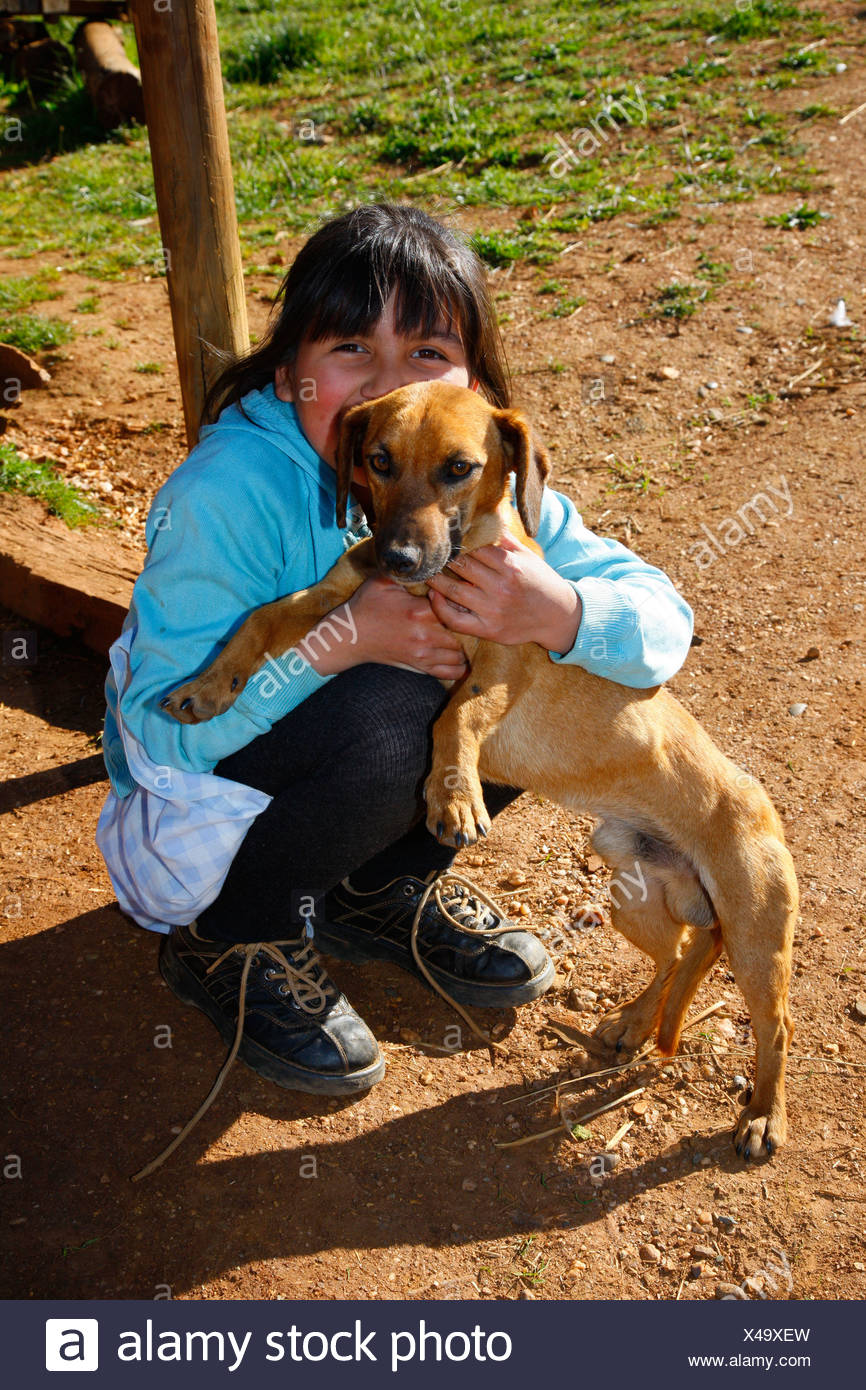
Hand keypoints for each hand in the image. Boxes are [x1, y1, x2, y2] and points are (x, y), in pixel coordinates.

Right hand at [305, 574, 468, 679]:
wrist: (349, 636)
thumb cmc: (366, 605)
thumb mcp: (384, 581)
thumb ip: (407, 571)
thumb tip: (425, 556)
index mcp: (419, 611)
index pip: (455, 605)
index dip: (462, 599)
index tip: (463, 593)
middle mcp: (425, 635)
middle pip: (463, 630)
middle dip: (468, 622)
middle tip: (472, 614)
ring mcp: (423, 654)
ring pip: (460, 653)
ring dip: (466, 643)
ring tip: (468, 632)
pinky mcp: (419, 666)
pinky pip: (448, 672)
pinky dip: (459, 667)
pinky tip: (462, 657)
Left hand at [427, 530, 582, 652]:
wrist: (559, 616)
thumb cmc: (541, 583)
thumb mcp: (528, 556)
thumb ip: (506, 540)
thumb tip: (487, 517)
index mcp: (511, 565)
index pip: (474, 548)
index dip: (456, 543)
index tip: (444, 538)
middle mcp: (501, 587)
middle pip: (462, 567)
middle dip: (443, 559)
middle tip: (429, 553)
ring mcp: (493, 610)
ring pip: (453, 591)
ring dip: (435, 580)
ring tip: (426, 571)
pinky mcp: (489, 630)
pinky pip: (456, 620)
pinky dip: (441, 608)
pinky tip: (434, 596)